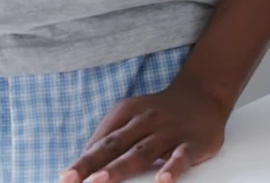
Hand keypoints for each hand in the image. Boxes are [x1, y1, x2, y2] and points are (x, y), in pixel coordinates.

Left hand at [60, 81, 228, 182]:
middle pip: (115, 145)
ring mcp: (169, 132)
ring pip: (143, 151)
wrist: (203, 94)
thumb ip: (111, 136)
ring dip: (120, 166)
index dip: (82, 160)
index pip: (101, 141)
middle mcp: (146, 121)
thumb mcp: (132, 116)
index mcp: (127, 113)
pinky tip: (162, 180)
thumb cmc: (160, 113)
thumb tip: (85, 160)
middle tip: (72, 179)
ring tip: (101, 180)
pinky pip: (182, 157)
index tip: (65, 178)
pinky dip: (172, 168)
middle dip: (91, 163)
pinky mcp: (193, 143)